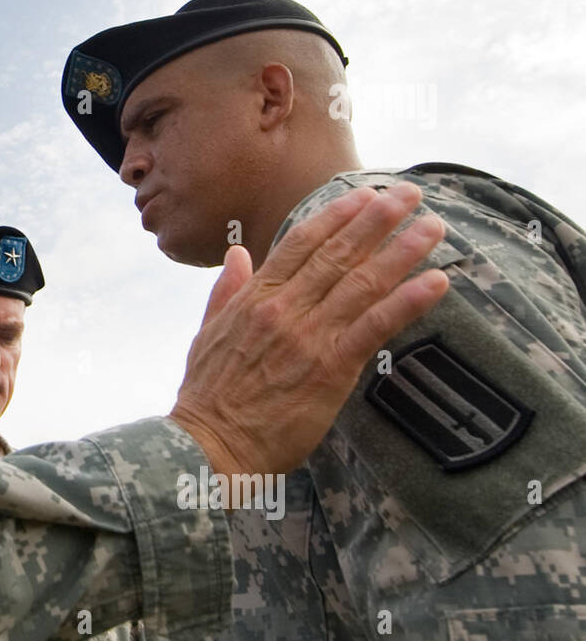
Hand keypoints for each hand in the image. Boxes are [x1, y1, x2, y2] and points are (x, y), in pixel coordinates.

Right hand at [170, 182, 448, 477]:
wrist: (210, 446)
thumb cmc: (207, 397)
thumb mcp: (206, 333)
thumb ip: (226, 291)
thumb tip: (238, 255)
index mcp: (253, 299)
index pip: (299, 244)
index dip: (335, 216)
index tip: (363, 195)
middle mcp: (284, 309)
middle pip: (338, 254)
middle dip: (377, 220)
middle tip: (409, 195)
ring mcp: (308, 336)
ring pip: (363, 282)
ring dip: (402, 251)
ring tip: (432, 227)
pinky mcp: (331, 368)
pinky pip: (376, 326)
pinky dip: (407, 301)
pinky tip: (434, 282)